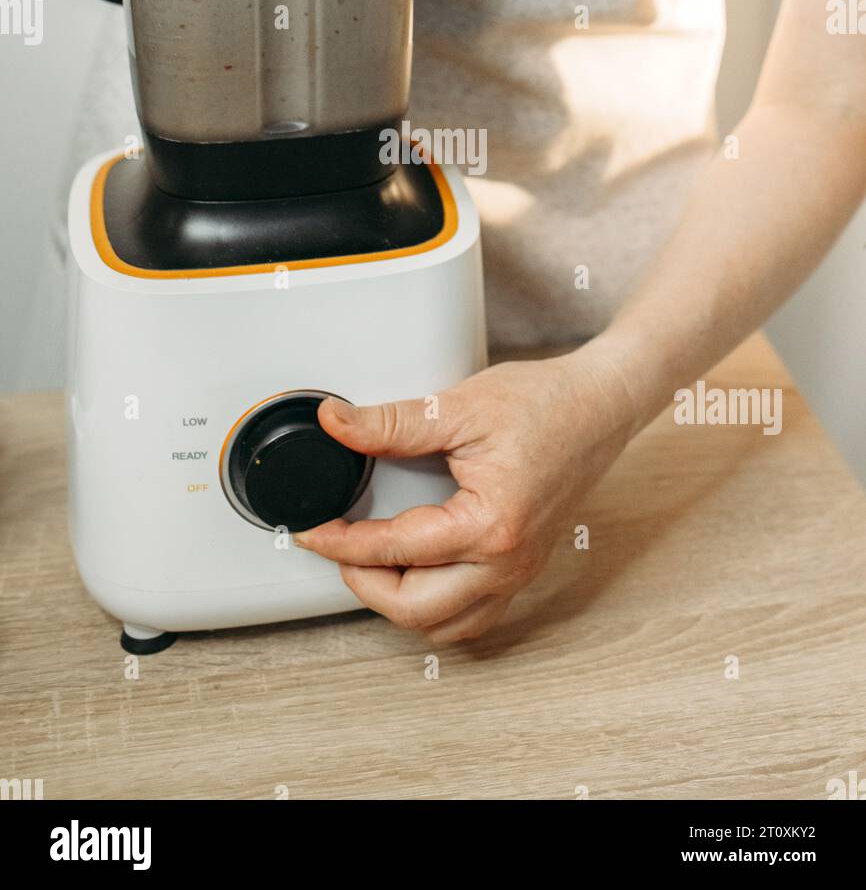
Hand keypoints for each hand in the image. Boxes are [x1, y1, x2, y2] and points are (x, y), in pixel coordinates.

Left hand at [297, 344, 638, 641]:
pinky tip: (415, 571)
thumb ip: (391, 423)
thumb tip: (335, 425)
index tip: (312, 529)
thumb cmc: (545, 403)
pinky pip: (473, 614)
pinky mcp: (523, 567)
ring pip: (445, 626)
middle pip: (416, 610)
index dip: (341, 542)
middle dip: (364, 584)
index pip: (395, 551)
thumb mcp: (459, 407)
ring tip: (371, 560)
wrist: (600, 405)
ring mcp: (519, 571)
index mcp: (490, 525)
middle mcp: (507, 562)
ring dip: (400, 602)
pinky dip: (435, 605)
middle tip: (336, 546)